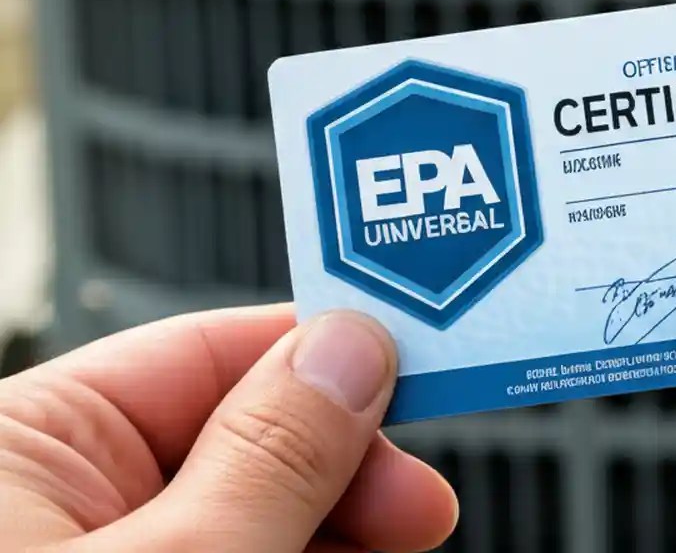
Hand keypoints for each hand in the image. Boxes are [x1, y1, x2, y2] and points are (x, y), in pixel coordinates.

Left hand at [0, 306, 456, 551]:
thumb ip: (271, 456)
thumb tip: (354, 350)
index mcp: (23, 445)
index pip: (206, 352)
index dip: (329, 355)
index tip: (426, 368)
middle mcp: (56, 499)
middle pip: (243, 437)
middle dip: (347, 461)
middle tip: (421, 503)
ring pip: (251, 508)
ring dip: (339, 519)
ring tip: (402, 537)